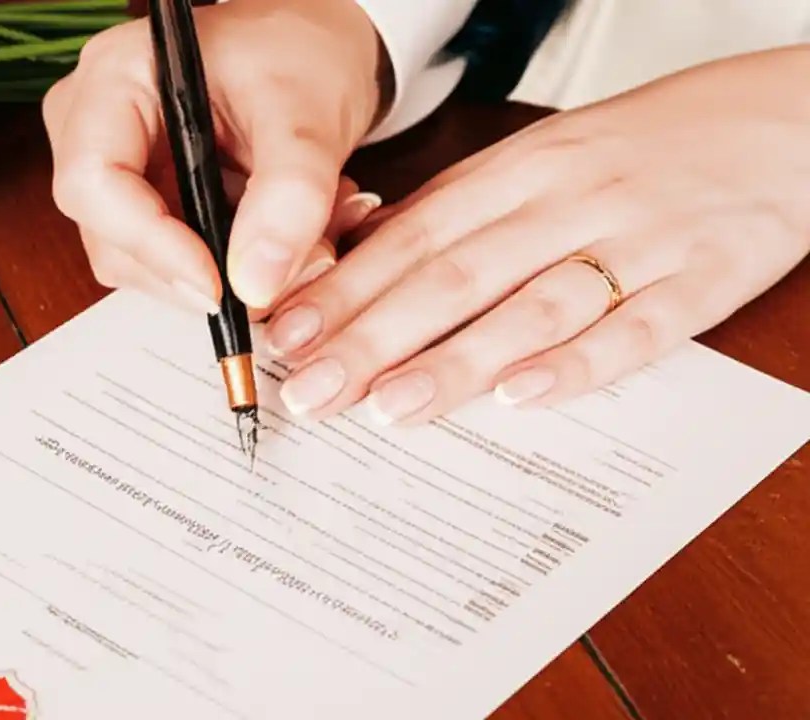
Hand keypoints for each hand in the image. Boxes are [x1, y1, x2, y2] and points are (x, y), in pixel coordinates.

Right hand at [43, 0, 386, 316]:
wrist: (313, 50)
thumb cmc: (299, 52)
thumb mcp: (308, 116)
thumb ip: (290, 195)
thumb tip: (255, 282)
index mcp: (114, 77)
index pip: (94, 181)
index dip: (150, 244)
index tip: (216, 284)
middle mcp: (95, 123)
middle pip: (109, 234)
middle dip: (189, 271)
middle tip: (271, 279)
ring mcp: (113, 166)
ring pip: (135, 261)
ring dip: (209, 275)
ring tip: (284, 249)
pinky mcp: (140, 199)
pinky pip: (160, 262)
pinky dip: (215, 267)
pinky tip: (261, 243)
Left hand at [265, 48, 809, 422]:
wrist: (774, 119)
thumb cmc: (633, 151)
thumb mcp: (535, 163)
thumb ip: (454, 215)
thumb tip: (360, 266)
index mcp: (515, 172)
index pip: (412, 238)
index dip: (344, 291)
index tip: (286, 338)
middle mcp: (564, 202)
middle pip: (454, 275)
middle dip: (373, 337)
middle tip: (311, 393)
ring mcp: (634, 240)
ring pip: (532, 303)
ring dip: (456, 358)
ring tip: (389, 406)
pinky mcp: (701, 279)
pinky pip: (637, 326)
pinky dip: (579, 363)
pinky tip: (522, 396)